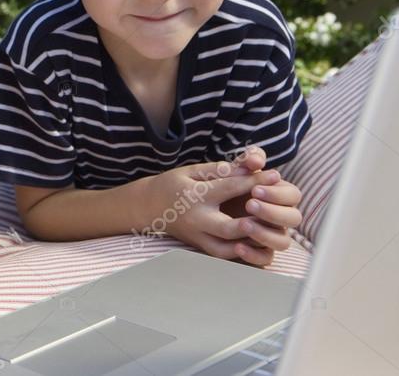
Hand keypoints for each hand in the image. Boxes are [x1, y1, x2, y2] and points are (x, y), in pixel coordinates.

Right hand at [144, 160, 284, 265]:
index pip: (229, 188)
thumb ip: (220, 170)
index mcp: (195, 196)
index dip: (254, 181)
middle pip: (228, 227)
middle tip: (269, 213)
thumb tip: (248, 168)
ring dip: (248, 243)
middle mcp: (197, 220)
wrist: (148, 206)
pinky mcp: (200, 247)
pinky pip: (223, 256)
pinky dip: (241, 253)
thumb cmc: (173, 184)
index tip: (275, 175)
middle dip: (251, 222)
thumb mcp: (192, 170)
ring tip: (266, 230)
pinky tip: (256, 243)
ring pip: (227, 249)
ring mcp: (198, 237)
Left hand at [220, 145, 303, 253]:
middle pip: (293, 218)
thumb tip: (256, 159)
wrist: (192, 204)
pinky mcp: (254, 250)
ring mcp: (267, 233)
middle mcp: (276, 215)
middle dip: (273, 211)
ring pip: (282, 242)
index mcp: (276, 193)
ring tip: (244, 224)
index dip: (277, 193)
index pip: (293, 194)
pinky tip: (238, 247)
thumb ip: (244, 162)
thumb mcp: (226, 171)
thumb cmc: (216, 183)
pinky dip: (254, 255)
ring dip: (266, 233)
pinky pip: (264, 259)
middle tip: (250, 204)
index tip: (256, 189)